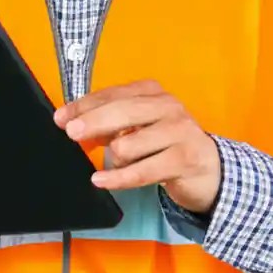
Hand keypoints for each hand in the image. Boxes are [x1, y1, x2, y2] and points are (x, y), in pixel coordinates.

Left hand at [53, 80, 220, 214]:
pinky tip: (101, 180)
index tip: (61, 118)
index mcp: (153, 92)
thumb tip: (74, 125)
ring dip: (114, 159)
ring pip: (128, 144)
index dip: (84, 106)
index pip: (112, 94)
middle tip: (71, 133)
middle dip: (92, 122)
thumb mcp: (139, 127)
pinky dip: (118, 178)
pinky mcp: (184, 158)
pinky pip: (141, 171)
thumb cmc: (167, 144)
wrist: (210, 169)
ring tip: (117, 164)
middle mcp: (168, 106)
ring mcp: (179, 131)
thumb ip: (109, 123)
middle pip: (121, 111)